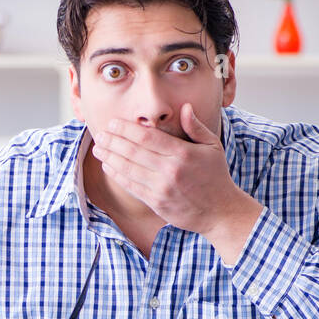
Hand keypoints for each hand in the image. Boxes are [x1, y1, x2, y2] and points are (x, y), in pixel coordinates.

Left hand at [91, 104, 260, 253]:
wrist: (220, 211)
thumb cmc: (215, 176)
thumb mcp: (212, 147)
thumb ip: (196, 127)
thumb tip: (185, 107)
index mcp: (183, 153)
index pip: (147, 136)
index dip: (126, 129)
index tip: (113, 124)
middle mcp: (170, 170)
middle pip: (133, 151)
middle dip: (113, 141)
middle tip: (100, 134)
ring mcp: (161, 188)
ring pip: (129, 169)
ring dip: (110, 158)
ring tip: (98, 149)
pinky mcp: (156, 203)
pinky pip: (132, 187)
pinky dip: (117, 175)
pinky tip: (108, 166)